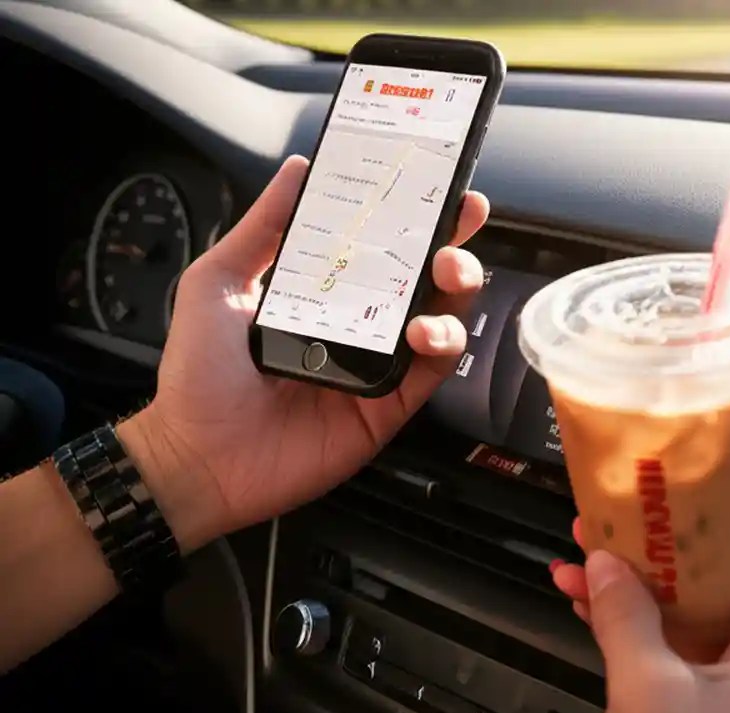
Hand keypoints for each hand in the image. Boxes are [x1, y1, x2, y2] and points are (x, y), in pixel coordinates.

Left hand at [119, 156, 489, 550]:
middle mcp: (361, 326)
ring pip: (442, 320)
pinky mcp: (388, 407)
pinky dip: (441, 347)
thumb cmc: (198, 374)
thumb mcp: (218, 282)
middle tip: (461, 219)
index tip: (438, 181)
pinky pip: (430, 373)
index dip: (415, 216)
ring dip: (457, 291)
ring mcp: (378, 366)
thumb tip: (298, 170)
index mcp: (327, 293)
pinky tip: (426, 331)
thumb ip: (261, 228)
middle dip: (454, 243)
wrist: (195, 454)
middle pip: (426, 279)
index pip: (382, 246)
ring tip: (448, 272)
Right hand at [550, 424, 729, 712]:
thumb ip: (626, 621)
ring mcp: (729, 679)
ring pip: (701, 598)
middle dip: (722, 512)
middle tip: (715, 461)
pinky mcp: (695, 696)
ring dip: (654, 561)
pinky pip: (668, 635)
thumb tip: (605, 564)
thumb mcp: (650, 694)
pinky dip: (629, 611)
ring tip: (608, 523)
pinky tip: (584, 591)